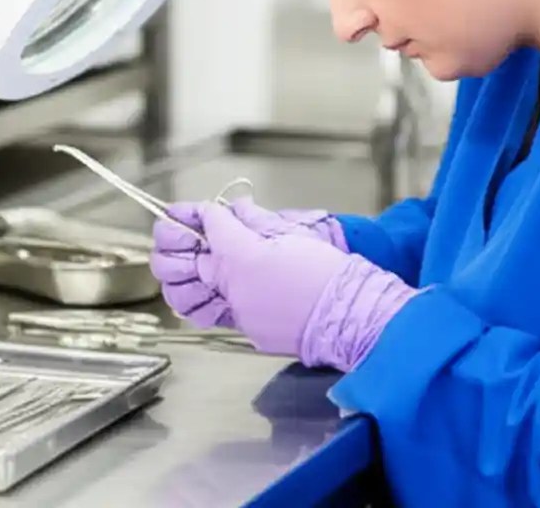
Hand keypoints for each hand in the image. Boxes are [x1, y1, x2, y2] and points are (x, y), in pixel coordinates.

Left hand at [151, 202, 415, 370]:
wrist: (353, 316)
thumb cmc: (331, 272)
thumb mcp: (295, 236)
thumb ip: (258, 221)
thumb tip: (238, 208)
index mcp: (243, 257)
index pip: (212, 226)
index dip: (204, 214)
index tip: (203, 210)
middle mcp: (234, 287)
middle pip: (193, 262)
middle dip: (186, 244)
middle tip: (188, 233)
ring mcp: (239, 313)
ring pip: (201, 291)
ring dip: (199, 275)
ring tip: (208, 263)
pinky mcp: (249, 331)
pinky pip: (225, 311)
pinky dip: (226, 297)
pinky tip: (238, 288)